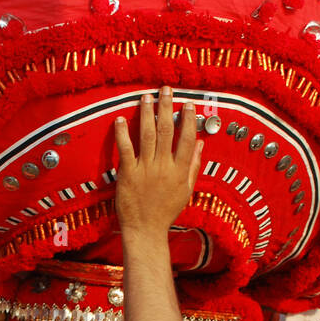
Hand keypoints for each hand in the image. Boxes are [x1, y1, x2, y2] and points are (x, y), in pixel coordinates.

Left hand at [114, 87, 202, 240]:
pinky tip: (121, 119)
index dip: (188, 119)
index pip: (186, 139)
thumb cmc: (165, 213)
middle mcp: (164, 167)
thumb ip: (193, 167)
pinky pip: (126, 149)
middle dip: (166, 107)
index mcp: (180, 171)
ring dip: (146, 113)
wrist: (146, 231)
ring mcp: (145, 169)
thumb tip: (198, 144)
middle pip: (167, 131)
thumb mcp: (186, 191)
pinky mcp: (128, 174)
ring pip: (148, 135)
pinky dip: (123, 133)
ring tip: (146, 96)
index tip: (187, 104)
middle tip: (165, 89)